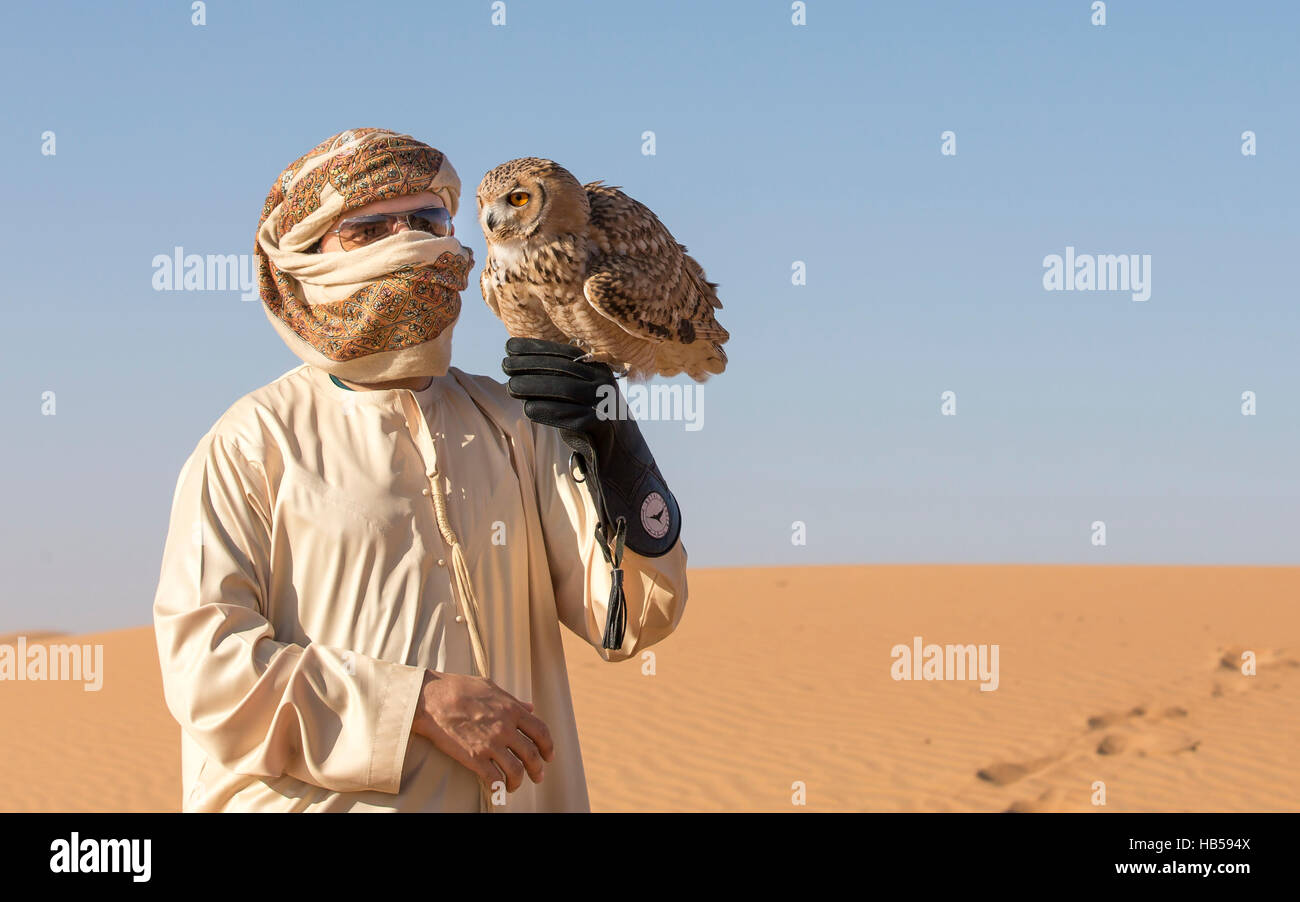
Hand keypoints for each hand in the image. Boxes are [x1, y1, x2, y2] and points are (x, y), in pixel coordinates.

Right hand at [411, 670, 553, 792]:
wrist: (431, 699)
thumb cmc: (458, 688)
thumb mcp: (491, 687)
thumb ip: (513, 700)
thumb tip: (530, 707)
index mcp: (512, 709)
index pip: (541, 731)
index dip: (548, 746)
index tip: (548, 756)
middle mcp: (505, 728)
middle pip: (532, 754)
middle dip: (538, 769)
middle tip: (538, 777)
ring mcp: (491, 743)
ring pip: (516, 770)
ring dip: (519, 781)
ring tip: (514, 785)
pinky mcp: (474, 757)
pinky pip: (494, 778)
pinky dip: (498, 787)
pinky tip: (497, 788)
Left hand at [502, 337, 680, 557]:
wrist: (622, 459)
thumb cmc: (590, 424)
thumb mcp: (577, 397)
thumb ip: (557, 380)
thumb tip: (519, 367)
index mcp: (599, 370)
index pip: (565, 352)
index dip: (535, 347)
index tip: (509, 345)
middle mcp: (605, 384)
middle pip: (563, 368)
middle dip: (530, 364)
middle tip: (504, 365)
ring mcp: (606, 404)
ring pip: (566, 389)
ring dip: (535, 386)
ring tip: (511, 387)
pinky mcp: (603, 427)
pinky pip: (571, 416)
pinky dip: (548, 411)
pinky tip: (529, 409)